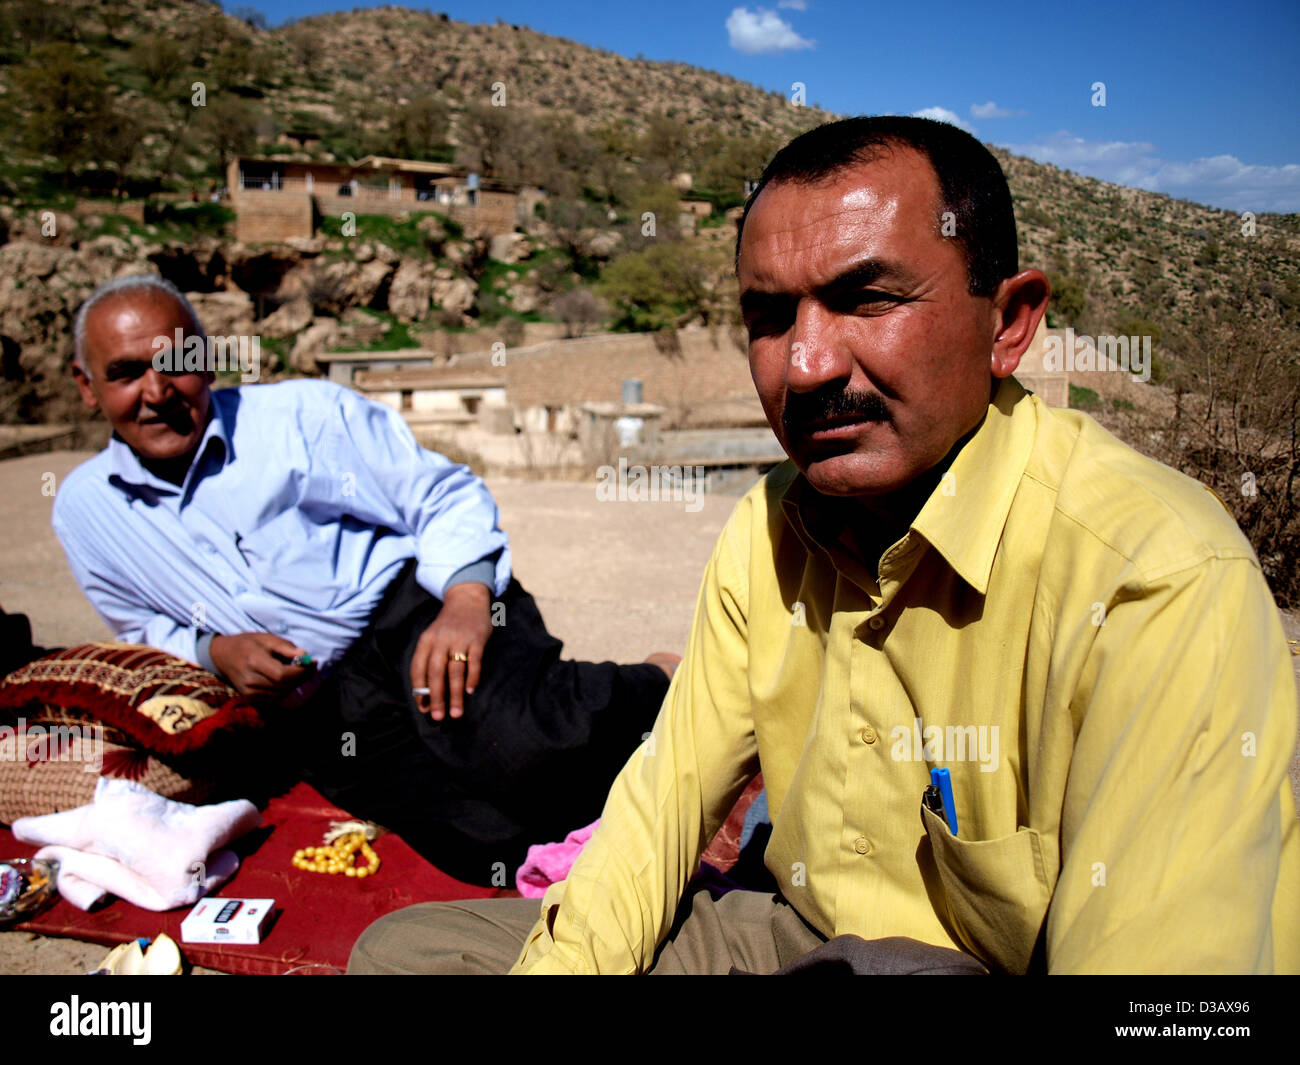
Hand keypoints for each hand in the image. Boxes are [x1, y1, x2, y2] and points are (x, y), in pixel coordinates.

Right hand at [209, 632, 312, 700]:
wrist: (222, 655)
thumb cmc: (247, 644)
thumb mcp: (266, 638)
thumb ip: (285, 647)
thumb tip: (305, 655)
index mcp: (254, 661)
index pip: (282, 674)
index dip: (300, 671)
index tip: (313, 663)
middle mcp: (250, 679)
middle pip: (283, 685)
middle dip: (301, 677)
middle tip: (311, 668)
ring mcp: (248, 691)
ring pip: (281, 693)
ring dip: (295, 684)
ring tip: (301, 672)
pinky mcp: (249, 697)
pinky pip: (274, 697)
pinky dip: (285, 689)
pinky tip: (288, 679)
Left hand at [410, 582, 492, 720]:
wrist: (467, 600)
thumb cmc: (448, 626)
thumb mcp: (433, 638)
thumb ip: (429, 661)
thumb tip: (427, 694)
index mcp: (426, 641)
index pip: (418, 668)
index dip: (420, 690)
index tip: (424, 709)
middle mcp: (440, 640)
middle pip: (436, 673)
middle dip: (436, 698)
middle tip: (438, 717)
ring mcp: (459, 639)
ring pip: (455, 671)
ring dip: (455, 694)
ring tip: (456, 713)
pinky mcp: (477, 639)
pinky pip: (474, 661)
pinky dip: (472, 677)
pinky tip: (470, 691)